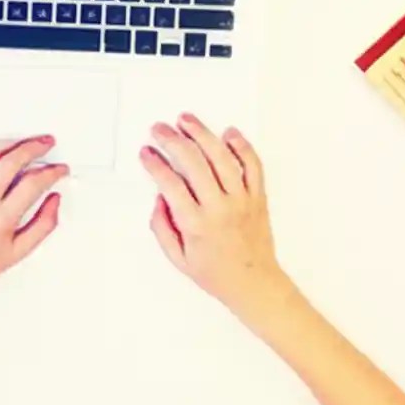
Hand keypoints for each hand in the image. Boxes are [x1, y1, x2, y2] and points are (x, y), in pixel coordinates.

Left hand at [0, 136, 69, 299]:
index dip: (52, 172)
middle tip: (46, 143)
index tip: (59, 169)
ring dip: (12, 142)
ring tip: (25, 142)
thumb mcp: (21, 250)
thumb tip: (54, 198)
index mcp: (0, 219)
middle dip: (35, 147)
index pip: (33, 183)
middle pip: (12, 160)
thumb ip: (44, 224)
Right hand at [141, 114, 291, 319]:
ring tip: (187, 120)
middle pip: (193, 162)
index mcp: (196, 224)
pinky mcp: (258, 196)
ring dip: (202, 133)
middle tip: (160, 129)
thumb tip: (159, 198)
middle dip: (172, 140)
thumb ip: (162, 227)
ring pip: (221, 156)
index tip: (147, 153)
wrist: (254, 283)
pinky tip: (229, 133)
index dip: (155, 163)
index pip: (170, 183)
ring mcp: (241, 200)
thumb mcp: (178, 259)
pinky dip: (241, 145)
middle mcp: (219, 207)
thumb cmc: (216, 273)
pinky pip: (252, 164)